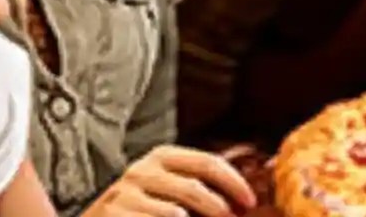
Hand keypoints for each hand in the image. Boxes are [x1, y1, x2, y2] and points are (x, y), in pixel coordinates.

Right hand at [82, 145, 256, 216]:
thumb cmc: (141, 207)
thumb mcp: (168, 186)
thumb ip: (197, 185)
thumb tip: (242, 198)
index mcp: (163, 156)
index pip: (207, 163)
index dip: (233, 183)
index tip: (250, 202)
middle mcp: (143, 170)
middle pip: (194, 188)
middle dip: (220, 209)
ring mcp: (125, 193)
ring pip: (177, 213)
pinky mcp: (115, 214)